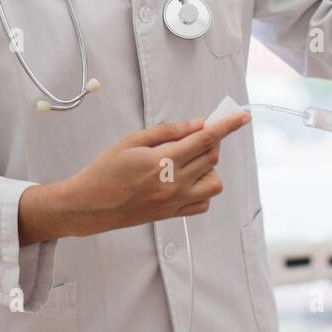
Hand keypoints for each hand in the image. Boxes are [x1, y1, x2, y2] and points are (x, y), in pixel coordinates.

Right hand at [60, 112, 250, 236]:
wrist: (89, 205)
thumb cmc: (105, 170)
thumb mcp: (132, 141)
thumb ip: (168, 132)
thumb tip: (197, 124)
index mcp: (163, 162)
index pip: (205, 140)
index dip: (227, 126)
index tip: (242, 117)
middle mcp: (174, 184)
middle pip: (211, 157)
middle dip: (210, 141)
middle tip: (195, 133)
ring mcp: (175, 202)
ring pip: (214, 183)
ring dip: (209, 167)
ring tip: (188, 160)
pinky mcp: (172, 214)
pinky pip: (203, 203)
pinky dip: (202, 189)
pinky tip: (187, 179)